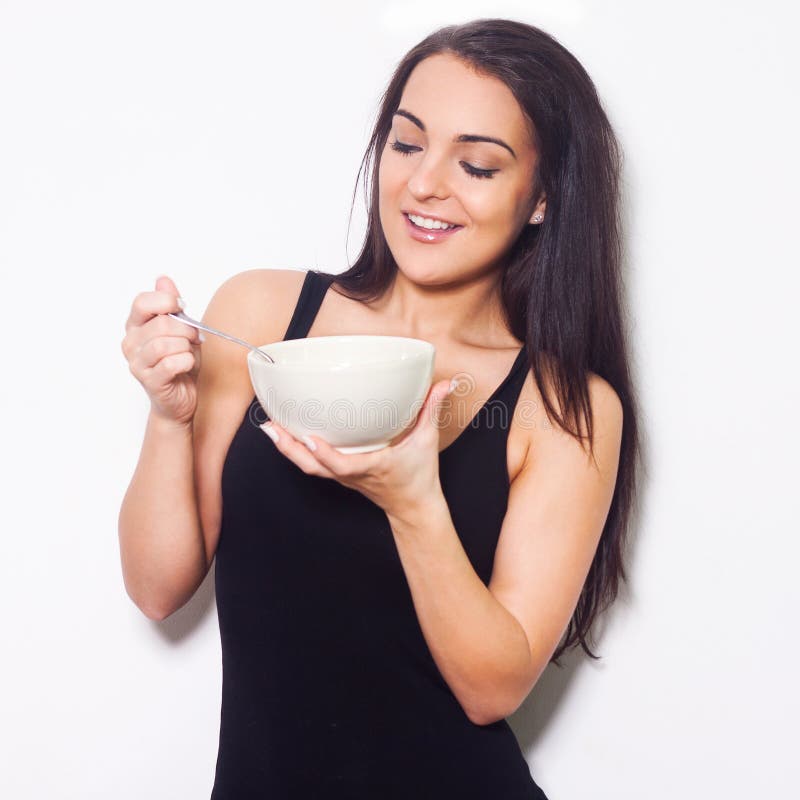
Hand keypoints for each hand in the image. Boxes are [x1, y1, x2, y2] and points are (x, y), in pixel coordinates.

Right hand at [121, 275, 203, 425]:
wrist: (180, 399)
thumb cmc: (179, 363)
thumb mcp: (180, 330)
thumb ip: (170, 306)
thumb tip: (163, 279)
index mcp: (136, 326)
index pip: (141, 303)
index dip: (166, 301)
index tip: (181, 308)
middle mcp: (131, 343)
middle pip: (161, 323)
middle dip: (186, 329)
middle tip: (194, 338)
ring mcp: (137, 363)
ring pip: (165, 343)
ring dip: (186, 347)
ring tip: (188, 353)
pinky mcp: (150, 381)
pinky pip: (172, 363)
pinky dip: (186, 361)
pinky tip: (187, 365)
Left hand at [259, 378, 455, 518]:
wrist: (414, 508)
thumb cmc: (420, 477)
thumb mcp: (427, 442)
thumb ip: (432, 410)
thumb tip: (443, 384)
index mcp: (373, 467)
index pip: (345, 466)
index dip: (326, 455)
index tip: (310, 439)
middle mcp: (352, 474)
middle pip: (314, 467)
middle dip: (290, 447)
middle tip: (271, 426)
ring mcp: (344, 477)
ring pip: (309, 467)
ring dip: (287, 448)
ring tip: (269, 427)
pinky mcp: (341, 475)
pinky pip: (313, 465)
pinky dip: (296, 451)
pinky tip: (285, 434)